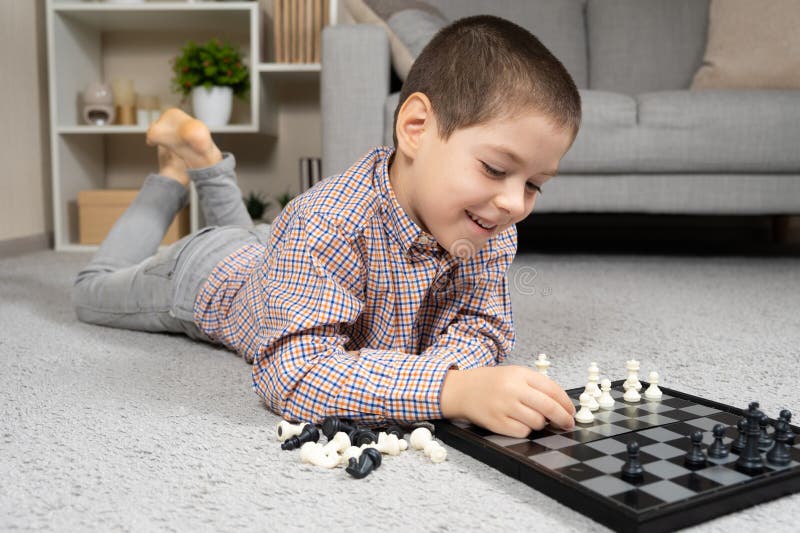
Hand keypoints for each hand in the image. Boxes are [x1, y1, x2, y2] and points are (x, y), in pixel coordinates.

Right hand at [440, 365, 575, 437]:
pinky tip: (518, 423)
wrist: (461, 390)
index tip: (571, 412)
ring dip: (541, 424)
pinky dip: (525, 430)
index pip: (552, 390)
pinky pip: (523, 432)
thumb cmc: (491, 383)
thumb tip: (561, 406)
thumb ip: (536, 386)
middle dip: (563, 419)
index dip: (566, 403)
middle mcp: (512, 389)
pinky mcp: (497, 423)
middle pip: (549, 408)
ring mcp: (504, 407)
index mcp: (519, 374)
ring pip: (537, 422)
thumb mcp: (514, 374)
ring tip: (532, 418)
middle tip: (567, 424)